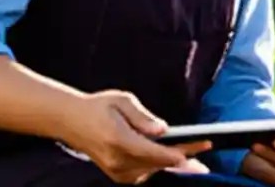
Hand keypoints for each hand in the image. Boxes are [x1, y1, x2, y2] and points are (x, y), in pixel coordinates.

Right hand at [57, 90, 209, 183]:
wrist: (71, 121)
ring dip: (170, 165)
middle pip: (155, 164)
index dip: (175, 155)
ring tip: (193, 160)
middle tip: (203, 159)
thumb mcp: (122, 100)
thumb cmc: (97, 107)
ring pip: (151, 172)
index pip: (152, 152)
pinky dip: (156, 167)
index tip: (193, 153)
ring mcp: (114, 170)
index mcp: (118, 139)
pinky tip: (169, 161)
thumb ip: (143, 117)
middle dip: (181, 162)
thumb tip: (162, 129)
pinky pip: (142, 175)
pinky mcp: (116, 174)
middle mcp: (116, 159)